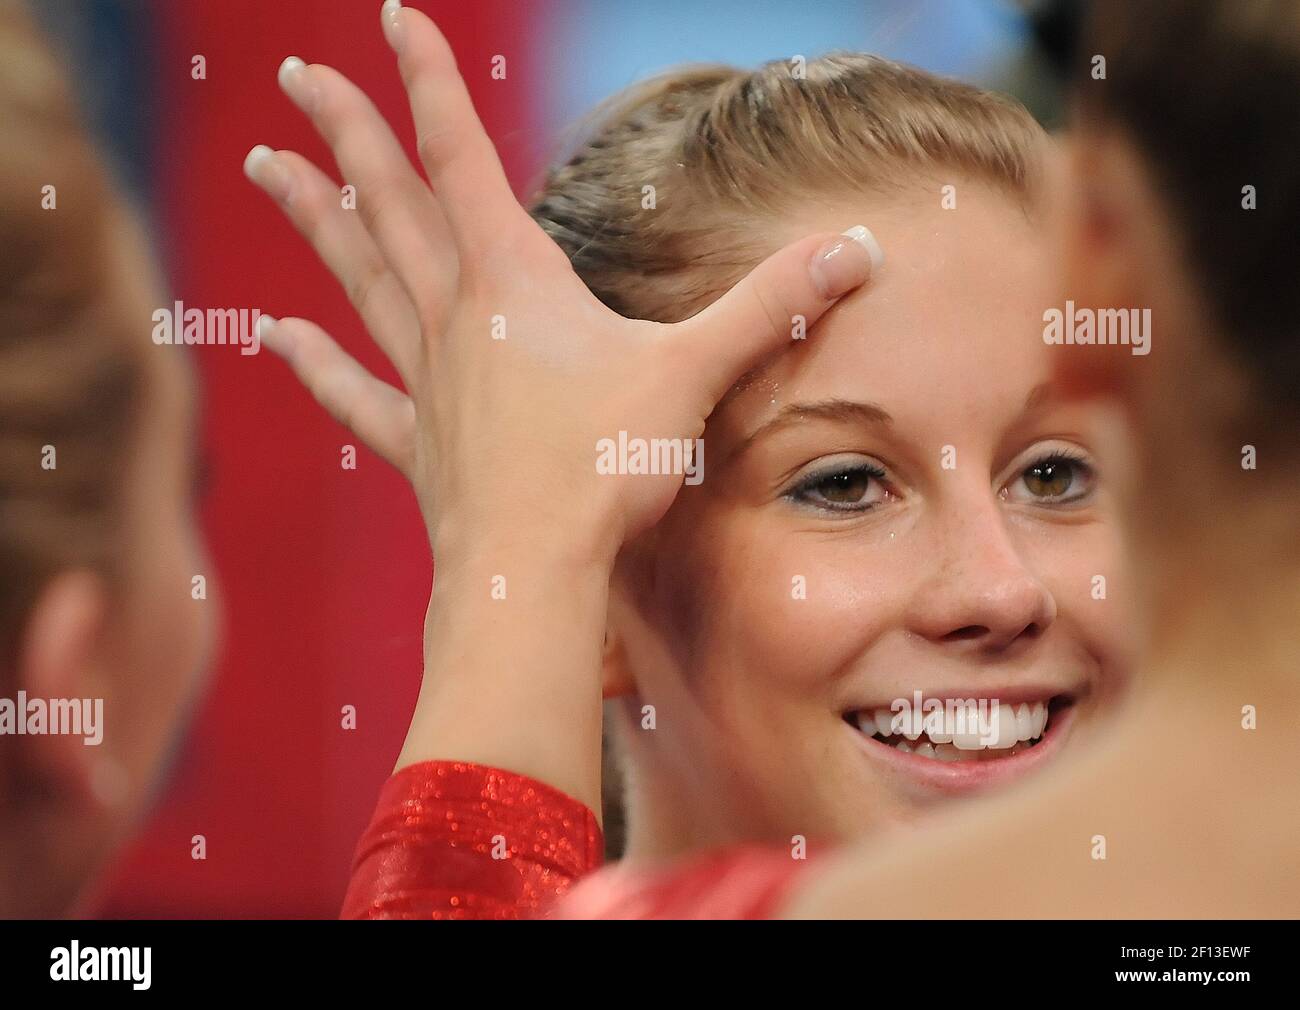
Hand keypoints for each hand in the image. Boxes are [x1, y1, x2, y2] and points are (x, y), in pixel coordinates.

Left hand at [245, 2, 876, 568]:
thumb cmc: (608, 470)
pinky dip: (316, 360)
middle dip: (347, 131)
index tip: (391, 15)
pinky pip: (354, 391)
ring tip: (267, 169)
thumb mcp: (696, 374)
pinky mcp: (419, 443)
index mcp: (512, 281)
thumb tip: (860, 248)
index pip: (461, 154)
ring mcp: (426, 380)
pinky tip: (277, 334)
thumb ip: (772, 306)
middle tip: (299, 76)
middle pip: (390, 204)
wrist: (535, 574)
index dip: (427, 79)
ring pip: (360, 280)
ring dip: (315, 221)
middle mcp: (454, 316)